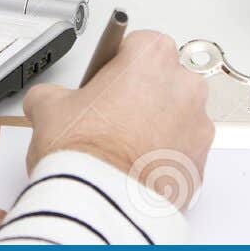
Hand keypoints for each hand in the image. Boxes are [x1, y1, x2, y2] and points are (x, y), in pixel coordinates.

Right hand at [21, 30, 213, 208]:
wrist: (103, 206)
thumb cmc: (85, 154)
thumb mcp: (48, 107)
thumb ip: (53, 94)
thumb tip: (49, 102)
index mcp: (151, 56)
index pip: (139, 44)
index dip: (118, 64)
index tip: (107, 81)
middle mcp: (183, 86)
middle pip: (164, 79)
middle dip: (142, 94)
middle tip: (111, 116)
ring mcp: (198, 125)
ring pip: (178, 116)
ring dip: (156, 127)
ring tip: (122, 147)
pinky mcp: (201, 161)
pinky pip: (183, 151)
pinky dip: (165, 157)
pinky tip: (136, 167)